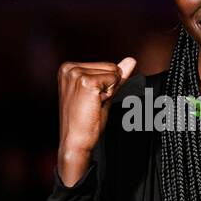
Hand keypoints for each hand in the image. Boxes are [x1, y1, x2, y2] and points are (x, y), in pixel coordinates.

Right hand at [57, 57, 136, 185]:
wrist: (76, 140)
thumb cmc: (86, 121)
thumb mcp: (103, 93)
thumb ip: (116, 76)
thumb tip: (131, 60)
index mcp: (68, 68)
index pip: (107, 65)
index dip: (107, 85)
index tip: (92, 99)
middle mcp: (69, 67)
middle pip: (111, 66)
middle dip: (109, 86)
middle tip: (94, 103)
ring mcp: (76, 73)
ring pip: (114, 72)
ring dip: (109, 91)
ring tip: (93, 104)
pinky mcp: (86, 81)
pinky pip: (115, 79)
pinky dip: (110, 94)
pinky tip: (96, 104)